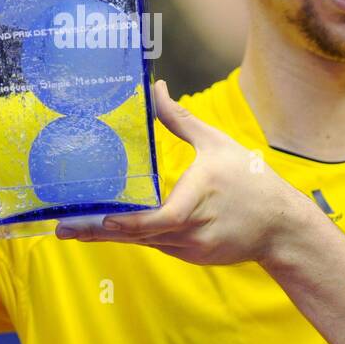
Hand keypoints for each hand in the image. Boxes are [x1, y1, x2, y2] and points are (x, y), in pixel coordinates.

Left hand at [55, 80, 318, 266]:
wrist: (283, 228)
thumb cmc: (250, 179)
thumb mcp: (217, 143)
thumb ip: (180, 119)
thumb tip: (157, 86)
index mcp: (198, 199)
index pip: (159, 220)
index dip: (128, 223)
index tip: (101, 219)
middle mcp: (193, 229)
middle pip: (139, 235)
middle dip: (98, 233)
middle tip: (61, 228)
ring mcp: (192, 248)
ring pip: (144, 242)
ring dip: (109, 237)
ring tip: (72, 230)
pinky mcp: (193, 256)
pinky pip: (158, 245)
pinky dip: (134, 237)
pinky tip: (105, 231)